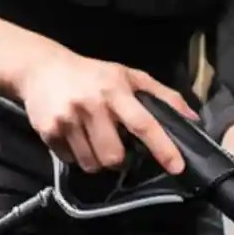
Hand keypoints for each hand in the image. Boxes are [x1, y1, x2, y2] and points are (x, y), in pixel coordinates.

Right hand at [13, 50, 198, 173]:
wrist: (41, 67)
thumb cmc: (94, 74)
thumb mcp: (130, 76)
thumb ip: (163, 96)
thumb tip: (192, 119)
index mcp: (116, 90)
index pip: (143, 123)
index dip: (162, 147)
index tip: (177, 167)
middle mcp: (92, 104)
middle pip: (114, 156)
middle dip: (119, 159)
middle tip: (117, 146)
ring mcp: (67, 119)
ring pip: (92, 164)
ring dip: (97, 160)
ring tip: (94, 140)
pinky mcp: (47, 130)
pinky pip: (70, 160)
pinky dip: (76, 155)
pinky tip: (75, 136)